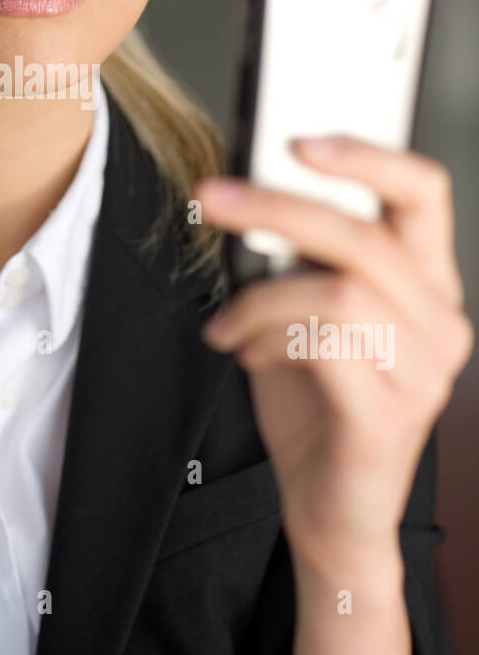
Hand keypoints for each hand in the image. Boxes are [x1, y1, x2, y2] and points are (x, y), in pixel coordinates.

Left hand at [196, 138, 473, 568]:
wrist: (331, 515)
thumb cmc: (316, 411)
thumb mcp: (303, 319)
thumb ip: (297, 264)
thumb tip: (247, 198)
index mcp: (424, 285)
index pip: (423, 193)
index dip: (366, 157)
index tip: (298, 139)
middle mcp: (440, 322)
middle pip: (366, 234)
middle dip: (277, 207)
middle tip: (214, 199)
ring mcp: (423, 371)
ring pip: (338, 290)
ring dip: (261, 298)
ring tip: (229, 325)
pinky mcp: (391, 415)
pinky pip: (325, 345)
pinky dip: (269, 338)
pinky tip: (246, 354)